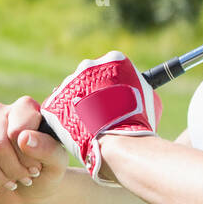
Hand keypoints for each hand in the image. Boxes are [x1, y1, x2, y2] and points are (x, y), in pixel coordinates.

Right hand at [0, 96, 69, 203]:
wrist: (32, 190)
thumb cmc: (47, 170)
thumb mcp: (57, 163)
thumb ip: (47, 148)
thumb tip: (23, 138)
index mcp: (25, 108)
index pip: (17, 132)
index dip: (26, 156)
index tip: (36, 168)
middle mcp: (0, 112)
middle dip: (11, 169)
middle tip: (24, 177)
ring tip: (10, 181)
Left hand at [39, 50, 162, 184]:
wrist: (118, 143)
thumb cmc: (138, 122)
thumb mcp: (149, 97)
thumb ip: (137, 88)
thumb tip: (134, 93)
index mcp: (113, 60)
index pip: (110, 66)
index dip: (113, 85)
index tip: (116, 98)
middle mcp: (88, 66)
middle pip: (88, 77)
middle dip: (93, 93)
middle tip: (102, 113)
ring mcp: (68, 83)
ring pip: (71, 94)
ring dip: (78, 106)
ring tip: (90, 126)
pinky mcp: (53, 102)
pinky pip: (57, 110)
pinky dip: (64, 120)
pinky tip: (76, 132)